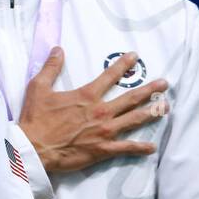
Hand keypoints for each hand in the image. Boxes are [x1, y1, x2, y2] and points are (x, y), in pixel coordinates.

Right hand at [18, 48, 166, 174]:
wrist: (33, 148)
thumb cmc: (35, 119)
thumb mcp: (37, 89)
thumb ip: (50, 68)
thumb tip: (58, 49)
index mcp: (86, 97)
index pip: (109, 77)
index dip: (123, 65)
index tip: (135, 57)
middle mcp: (100, 112)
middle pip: (131, 98)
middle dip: (149, 90)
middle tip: (164, 84)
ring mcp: (104, 131)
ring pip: (134, 119)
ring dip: (152, 112)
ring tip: (165, 107)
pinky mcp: (102, 149)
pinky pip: (126, 148)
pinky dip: (140, 148)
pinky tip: (151, 147)